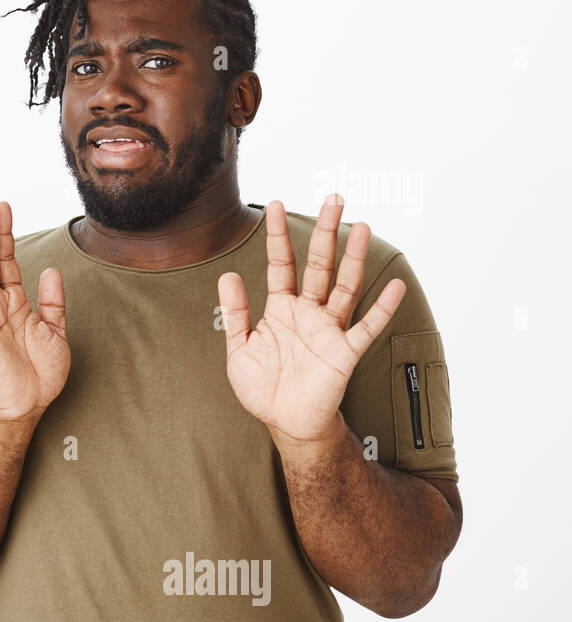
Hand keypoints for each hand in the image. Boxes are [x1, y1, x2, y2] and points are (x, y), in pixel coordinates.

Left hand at [216, 195, 405, 444]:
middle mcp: (308, 312)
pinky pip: (366, 328)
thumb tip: (227, 275)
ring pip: (344, 286)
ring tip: (361, 227)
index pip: (281, 263)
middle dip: (325, 232)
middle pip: (319, 264)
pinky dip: (381, 308)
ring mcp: (328, 330)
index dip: (278, 236)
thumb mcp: (239, 349)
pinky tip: (394, 286)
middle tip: (334, 199)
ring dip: (353, 258)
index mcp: (281, 309)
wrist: (285, 422)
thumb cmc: (263, 387)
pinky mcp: (344, 352)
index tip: (276, 204)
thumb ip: (235, 313)